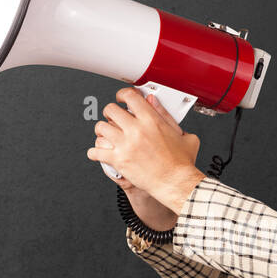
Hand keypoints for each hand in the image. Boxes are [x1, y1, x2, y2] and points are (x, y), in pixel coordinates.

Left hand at [87, 87, 206, 213]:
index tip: (121, 98)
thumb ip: (167, 115)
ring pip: (101, 128)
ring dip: (102, 131)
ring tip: (106, 134)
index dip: (123, 94)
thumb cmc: (181, 163)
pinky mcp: (118, 160)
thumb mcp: (182, 134)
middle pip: (110, 110)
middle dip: (110, 112)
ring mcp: (125, 144)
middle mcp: (136, 130)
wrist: (176, 183)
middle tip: (112, 117)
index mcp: (151, 120)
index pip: (130, 97)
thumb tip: (154, 101)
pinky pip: (96, 151)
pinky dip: (94, 152)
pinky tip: (98, 152)